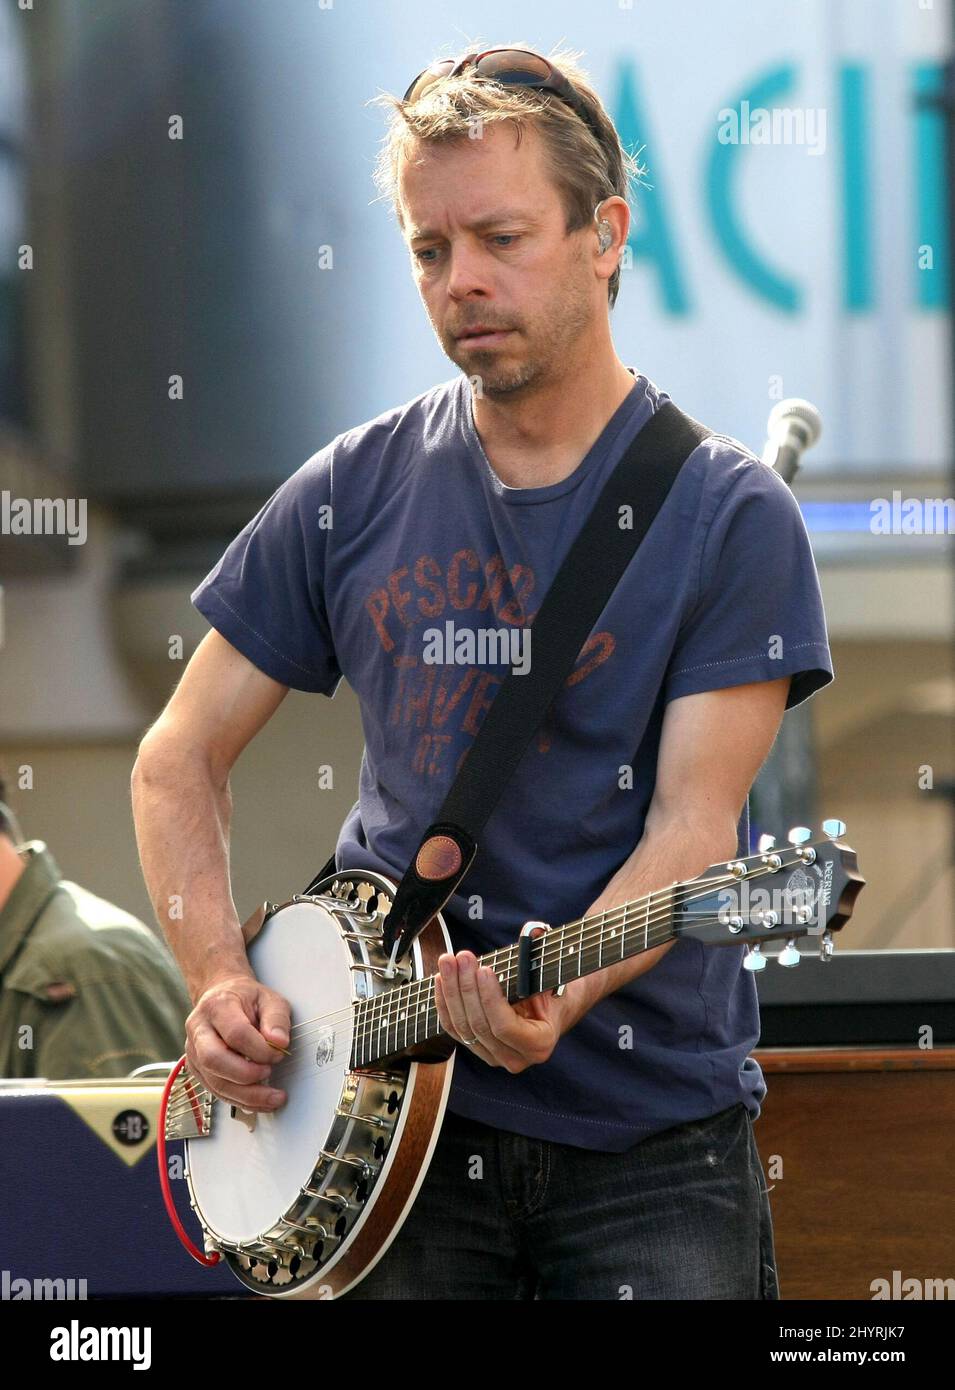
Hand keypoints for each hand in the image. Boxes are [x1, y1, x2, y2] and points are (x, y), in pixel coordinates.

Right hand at [184, 971, 290, 1111]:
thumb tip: (280, 1042)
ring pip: (213, 1082)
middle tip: (270, 1074)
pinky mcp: (197, 1069)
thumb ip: (277, 1018)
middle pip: (214, 1060)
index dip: (259, 1049)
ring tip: (272, 1098)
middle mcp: (199, 1029)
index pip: (235, 1033)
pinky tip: (259, 1101)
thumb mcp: (269, 999)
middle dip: (246, 1075)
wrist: (221, 996)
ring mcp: (194, 1051)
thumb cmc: (246, 999)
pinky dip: (239, 1100)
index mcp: (217, 1006)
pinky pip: (216, 1091)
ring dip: (245, 1096)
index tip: (278, 1053)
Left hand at [433, 938, 575, 1072]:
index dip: (490, 998)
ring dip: (451, 991)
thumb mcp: (553, 976)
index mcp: (539, 1044)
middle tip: (463, 957)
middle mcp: (515, 1058)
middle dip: (466, 988)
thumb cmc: (554, 990)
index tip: (484, 969)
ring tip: (448, 961)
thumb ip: (543, 957)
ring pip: (463, 1027)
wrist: (552, 1010)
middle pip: (479, 1026)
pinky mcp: (478, 1049)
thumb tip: (534, 932)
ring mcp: (494, 1057)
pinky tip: (440, 979)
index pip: (505, 1026)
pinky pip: (454, 1029)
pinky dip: (444, 1003)